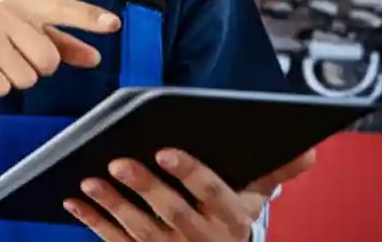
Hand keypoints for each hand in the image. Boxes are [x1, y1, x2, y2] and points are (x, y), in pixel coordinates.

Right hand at [0, 0, 120, 96]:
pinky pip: (1, 88)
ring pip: (25, 78)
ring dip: (11, 79)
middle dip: (34, 69)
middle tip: (10, 58)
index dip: (88, 17)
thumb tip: (94, 57)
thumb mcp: (19, 30)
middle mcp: (2, 11)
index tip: (113, 24)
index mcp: (20, 1)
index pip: (62, 8)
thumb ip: (60, 42)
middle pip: (48, 60)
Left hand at [64, 147, 316, 240]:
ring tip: (89, 180)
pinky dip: (93, 222)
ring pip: (140, 231)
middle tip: (119, 161)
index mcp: (233, 219)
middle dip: (146, 188)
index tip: (166, 151)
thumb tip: (309, 148)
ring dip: (113, 206)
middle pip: (173, 214)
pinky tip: (72, 200)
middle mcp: (203, 240)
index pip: (214, 195)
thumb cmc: (230, 219)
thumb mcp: (256, 195)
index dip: (191, 174)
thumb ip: (277, 169)